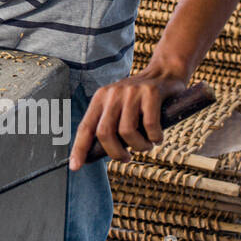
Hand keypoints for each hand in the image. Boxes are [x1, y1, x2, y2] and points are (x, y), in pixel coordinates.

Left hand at [68, 63, 187, 170]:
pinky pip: (150, 125)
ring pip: (127, 131)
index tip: (75, 167)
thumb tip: (95, 155)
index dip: (79, 148)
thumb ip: (108, 125)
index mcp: (100, 99)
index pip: (85, 127)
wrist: (165, 73)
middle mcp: (112, 94)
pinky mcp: (151, 92)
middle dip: (115, 153)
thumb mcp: (119, 107)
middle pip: (104, 133)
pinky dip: (155, 137)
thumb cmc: (140, 100)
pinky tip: (158, 137)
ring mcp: (131, 92)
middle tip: (127, 158)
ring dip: (139, 147)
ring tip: (147, 145)